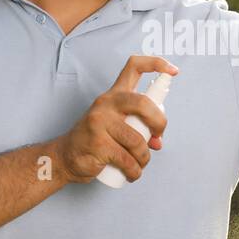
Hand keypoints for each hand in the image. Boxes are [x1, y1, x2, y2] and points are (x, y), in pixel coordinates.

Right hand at [55, 55, 179, 183]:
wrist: (65, 157)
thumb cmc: (96, 140)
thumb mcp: (116, 125)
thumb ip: (139, 127)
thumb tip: (157, 141)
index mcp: (114, 95)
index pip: (134, 66)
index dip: (156, 64)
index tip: (173, 70)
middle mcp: (106, 103)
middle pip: (142, 102)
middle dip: (159, 122)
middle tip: (158, 137)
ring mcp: (99, 122)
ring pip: (137, 140)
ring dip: (144, 157)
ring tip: (139, 164)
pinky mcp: (97, 143)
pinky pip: (126, 159)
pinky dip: (134, 171)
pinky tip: (131, 174)